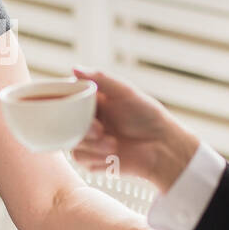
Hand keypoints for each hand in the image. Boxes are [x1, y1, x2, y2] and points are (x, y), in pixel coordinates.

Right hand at [70, 67, 199, 189]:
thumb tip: (74, 69)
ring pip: (72, 143)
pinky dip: (96, 157)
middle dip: (82, 128)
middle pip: (66, 124)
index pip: (68, 101)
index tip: (72, 109)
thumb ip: (100, 79)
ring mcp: (90, 141)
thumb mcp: (125, 92)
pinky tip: (114, 154)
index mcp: (93, 103)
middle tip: (99, 129)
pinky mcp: (93, 160)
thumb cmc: (147, 116)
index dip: (65, 105)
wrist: (163, 147)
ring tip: (113, 144)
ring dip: (91, 145)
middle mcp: (88, 121)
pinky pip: (81, 159)